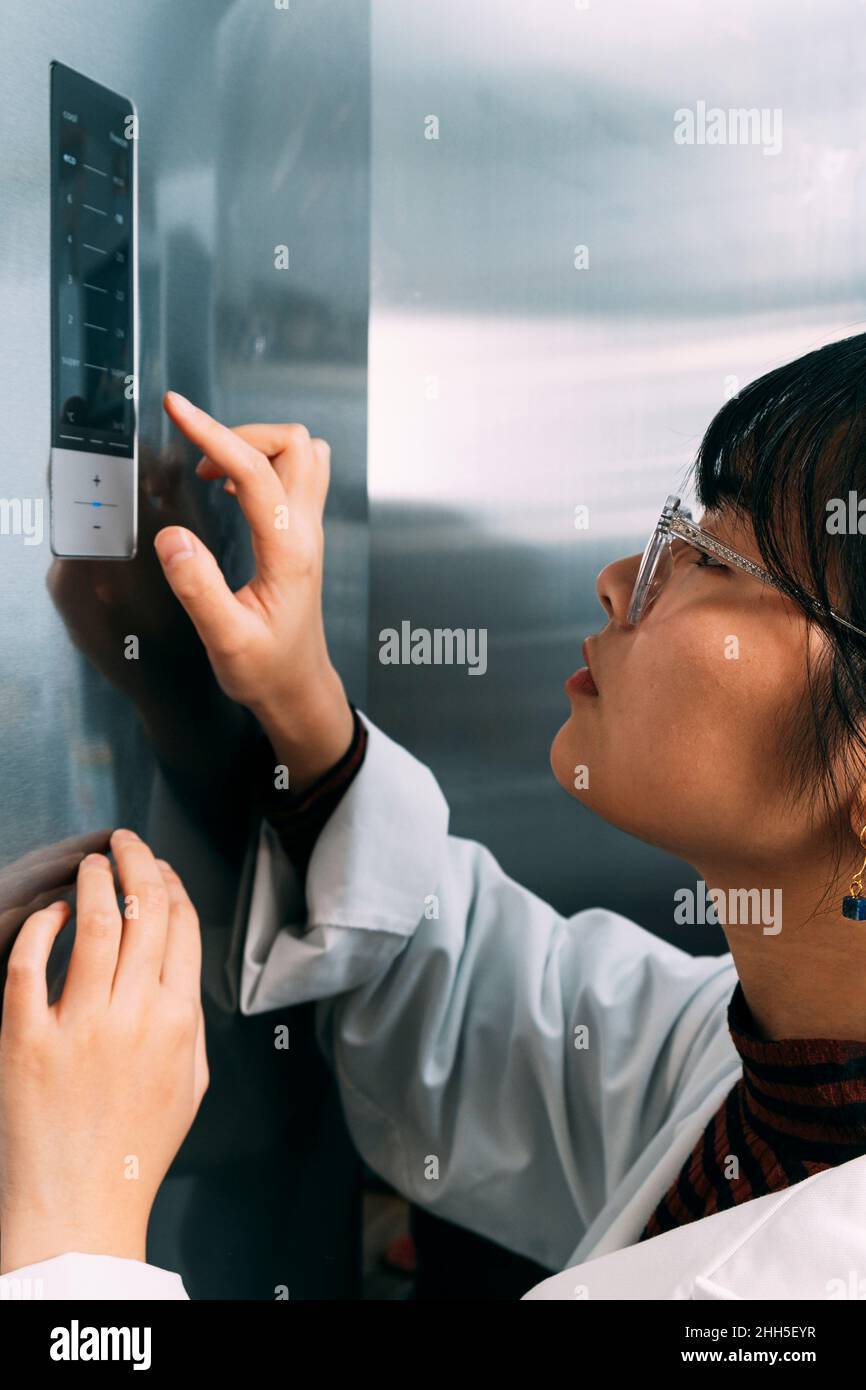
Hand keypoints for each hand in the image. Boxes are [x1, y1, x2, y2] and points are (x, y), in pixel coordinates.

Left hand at [0, 831, 207, 1272]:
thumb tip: (180, 968)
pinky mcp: (25, 1041)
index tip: (160, 866)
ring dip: (94, 882)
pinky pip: (29, 965)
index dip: (172, 884)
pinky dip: (39, 929)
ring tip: (89, 865)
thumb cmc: (136, 1150)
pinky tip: (46, 915)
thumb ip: (190, 1021)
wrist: (81, 1206)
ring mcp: (79, 1027)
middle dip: (138, 863)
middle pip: (143, 912)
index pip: (182, 926)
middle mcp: (134, 1016)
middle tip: (125, 841)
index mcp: (177, 1022)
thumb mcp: (190, 1084)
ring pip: (92, 926)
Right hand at [154, 392, 353, 789]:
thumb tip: (173, 539)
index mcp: (287, 551)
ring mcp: (308, 531)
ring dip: (256, 446)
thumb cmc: (267, 670)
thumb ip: (198, 589)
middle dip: (241, 433)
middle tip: (196, 454)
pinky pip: (295, 475)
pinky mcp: (301, 535)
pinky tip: (227, 486)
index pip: (254, 472)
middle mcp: (305, 532)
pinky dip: (261, 463)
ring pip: (302, 454)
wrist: (298, 688)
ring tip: (211, 469)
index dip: (213, 434)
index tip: (177, 409)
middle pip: (295, 445)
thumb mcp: (226, 639)